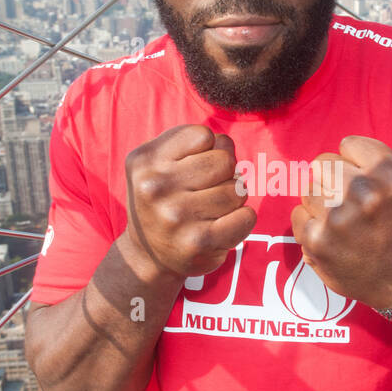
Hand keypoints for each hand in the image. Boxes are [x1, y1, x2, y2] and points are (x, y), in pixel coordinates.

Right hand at [122, 124, 255, 278]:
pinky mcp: (198, 242)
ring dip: (233, 197)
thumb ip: (192, 143)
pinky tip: (223, 224)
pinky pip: (246, 217)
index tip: (195, 166)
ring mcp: (177, 216)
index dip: (209, 148)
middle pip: (225, 161)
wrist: (146, 254)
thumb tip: (227, 145)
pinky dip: (243, 218)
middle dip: (225, 173)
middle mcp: (156, 188)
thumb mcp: (159, 162)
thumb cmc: (162, 198)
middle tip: (208, 189)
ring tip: (211, 208)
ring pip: (237, 190)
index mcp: (145, 161)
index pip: (204, 136)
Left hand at [290, 135, 391, 310]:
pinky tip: (328, 235)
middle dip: (332, 180)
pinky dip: (308, 224)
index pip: (348, 145)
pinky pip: (297, 214)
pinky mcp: (318, 240)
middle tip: (347, 201)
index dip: (353, 163)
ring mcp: (339, 217)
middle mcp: (365, 192)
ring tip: (341, 221)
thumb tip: (344, 147)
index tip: (362, 181)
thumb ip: (381, 156)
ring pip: (308, 189)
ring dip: (320, 203)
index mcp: (391, 174)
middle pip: (322, 164)